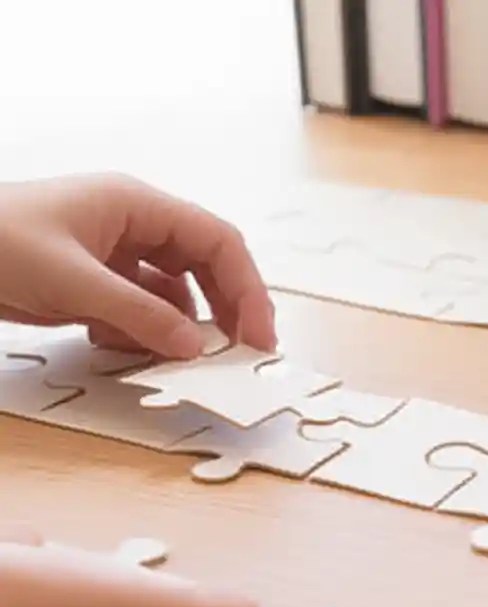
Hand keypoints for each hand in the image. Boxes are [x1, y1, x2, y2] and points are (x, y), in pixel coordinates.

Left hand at [0, 172, 275, 358]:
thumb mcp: (70, 280)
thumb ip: (138, 314)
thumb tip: (193, 345)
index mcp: (135, 204)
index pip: (216, 240)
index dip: (246, 286)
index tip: (257, 333)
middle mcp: (130, 226)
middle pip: (202, 268)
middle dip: (222, 310)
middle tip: (238, 354)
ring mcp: (109, 256)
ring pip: (169, 294)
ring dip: (177, 329)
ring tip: (179, 361)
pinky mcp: (87, 285)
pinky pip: (133, 312)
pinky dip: (138, 335)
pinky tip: (126, 351)